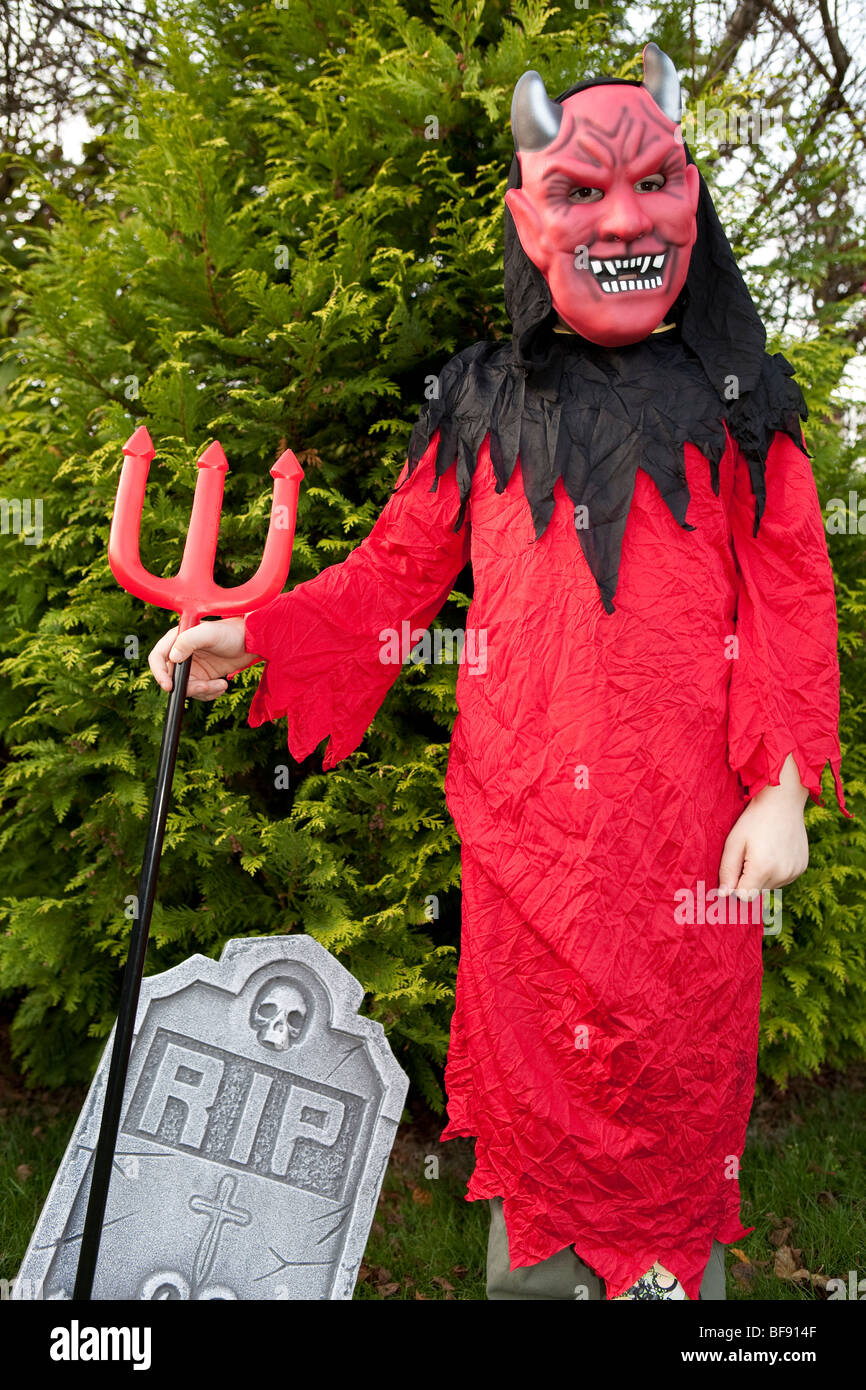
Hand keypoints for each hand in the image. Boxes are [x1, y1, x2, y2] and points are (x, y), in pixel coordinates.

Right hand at [147, 616, 262, 700]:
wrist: (252, 642)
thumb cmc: (232, 632)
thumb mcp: (210, 634)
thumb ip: (189, 641)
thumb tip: (172, 658)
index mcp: (177, 639)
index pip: (157, 657)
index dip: (159, 673)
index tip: (169, 687)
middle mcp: (181, 653)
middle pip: (173, 678)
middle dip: (189, 686)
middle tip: (206, 687)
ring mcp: (192, 666)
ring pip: (187, 688)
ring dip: (203, 691)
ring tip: (222, 685)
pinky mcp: (203, 676)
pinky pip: (199, 692)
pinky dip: (209, 693)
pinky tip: (222, 686)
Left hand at [718, 754, 809, 899]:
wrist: (783, 801)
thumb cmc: (754, 820)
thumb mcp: (734, 842)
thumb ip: (727, 871)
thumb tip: (724, 895)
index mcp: (762, 869)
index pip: (744, 897)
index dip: (735, 886)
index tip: (735, 869)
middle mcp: (781, 874)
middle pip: (757, 892)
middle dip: (748, 879)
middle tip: (749, 854)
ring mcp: (795, 872)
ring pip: (770, 886)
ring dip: (763, 876)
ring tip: (763, 850)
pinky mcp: (802, 868)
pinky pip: (783, 879)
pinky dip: (776, 870)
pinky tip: (775, 850)